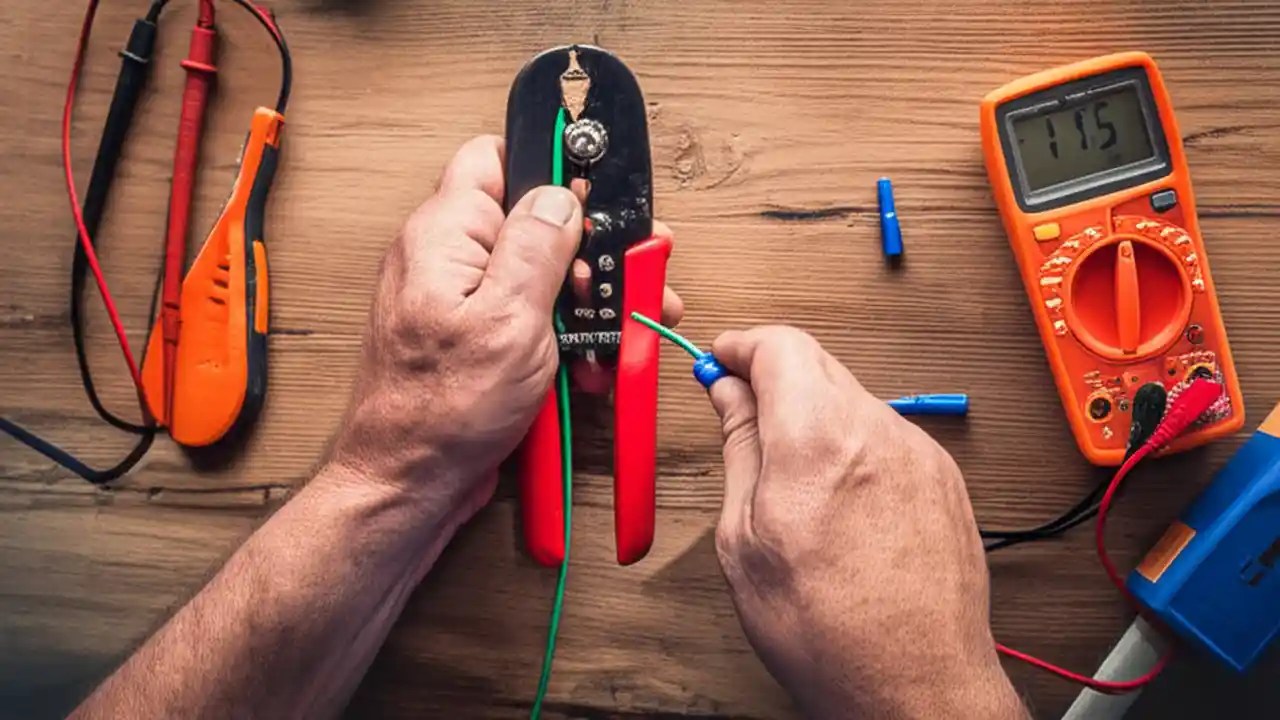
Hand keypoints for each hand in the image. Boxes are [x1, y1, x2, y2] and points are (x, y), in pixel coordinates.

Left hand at [328, 136, 679, 523]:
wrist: (409, 482)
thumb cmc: (441, 411)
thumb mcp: (509, 319)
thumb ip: (537, 247)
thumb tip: (560, 196)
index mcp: (445, 235)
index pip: (496, 157)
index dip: (550, 166)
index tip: (598, 193)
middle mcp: (446, 258)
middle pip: (530, 221)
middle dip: (585, 252)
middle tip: (622, 281)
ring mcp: (458, 299)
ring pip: (536, 275)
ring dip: (581, 304)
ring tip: (610, 336)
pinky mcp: (472, 337)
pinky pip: (525, 318)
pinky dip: (559, 339)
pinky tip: (582, 367)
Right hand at [707, 327, 1024, 718]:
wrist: (913, 684)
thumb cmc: (828, 631)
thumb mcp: (744, 538)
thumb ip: (740, 448)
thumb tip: (730, 396)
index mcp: (818, 440)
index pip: (779, 345)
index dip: (740, 347)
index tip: (720, 361)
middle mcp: (878, 433)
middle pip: (818, 363)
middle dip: (773, 376)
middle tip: (740, 409)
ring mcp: (919, 455)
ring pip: (853, 400)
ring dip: (813, 416)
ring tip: (788, 477)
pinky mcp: (943, 479)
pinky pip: (885, 437)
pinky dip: (851, 446)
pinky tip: (834, 500)